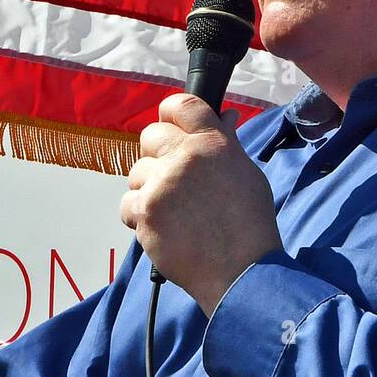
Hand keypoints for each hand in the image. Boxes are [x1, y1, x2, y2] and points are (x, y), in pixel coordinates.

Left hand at [120, 93, 281, 315]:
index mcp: (213, 144)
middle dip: (157, 153)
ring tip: (172, 210)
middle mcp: (185, 158)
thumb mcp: (246, 174)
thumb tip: (224, 116)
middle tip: (173, 177)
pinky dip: (140, 216)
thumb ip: (228, 142)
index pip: (182, 105)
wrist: (241, 272)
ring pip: (136, 172)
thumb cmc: (249, 225)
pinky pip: (127, 204)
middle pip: (151, 135)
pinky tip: (162, 227)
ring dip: (148, 188)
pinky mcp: (146, 212)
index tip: (170, 124)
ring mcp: (162, 185)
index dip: (171, 112)